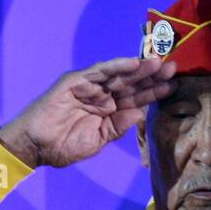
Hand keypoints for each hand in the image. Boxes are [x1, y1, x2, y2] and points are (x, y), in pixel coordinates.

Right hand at [0, 56, 177, 168]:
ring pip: (119, 74)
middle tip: (174, 68)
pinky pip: (100, 71)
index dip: (154, 92)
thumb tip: (140, 113)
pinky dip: (117, 66)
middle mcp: (102, 95)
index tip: (173, 87)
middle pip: (132, 83)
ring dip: (138, 68)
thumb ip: (118, 126)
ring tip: (159, 63)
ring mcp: (90, 86)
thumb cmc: (63, 146)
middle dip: (152, 76)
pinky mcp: (77, 80)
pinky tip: (134, 63)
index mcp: (108, 110)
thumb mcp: (98, 140)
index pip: (135, 99)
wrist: (36, 146)